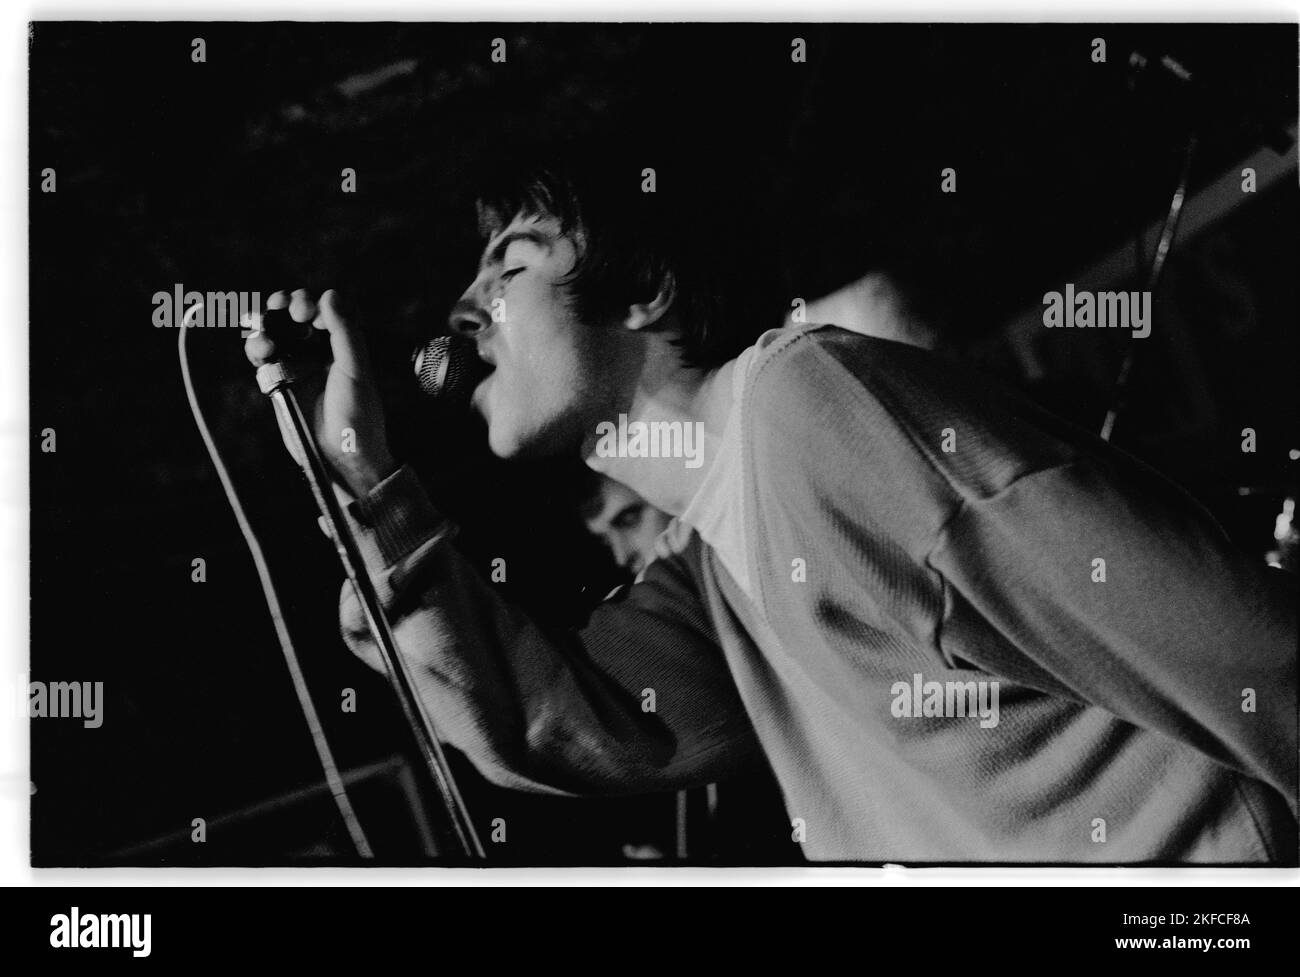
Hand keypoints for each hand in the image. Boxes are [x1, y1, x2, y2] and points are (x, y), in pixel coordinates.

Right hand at [244, 288, 396, 496]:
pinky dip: (256, 346)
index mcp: (345, 343)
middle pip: (296, 314)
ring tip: (266, 333)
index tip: (307, 310)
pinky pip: (263, 356)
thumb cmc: (358, 414)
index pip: (325, 308)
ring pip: (275, 331)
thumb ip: (344, 331)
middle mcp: (321, 350)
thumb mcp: (355, 369)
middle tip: (286, 309)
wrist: (340, 456)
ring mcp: (298, 364)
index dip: (312, 301)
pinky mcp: (280, 381)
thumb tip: (329, 294)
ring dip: (266, 323)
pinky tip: (261, 349)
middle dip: (286, 305)